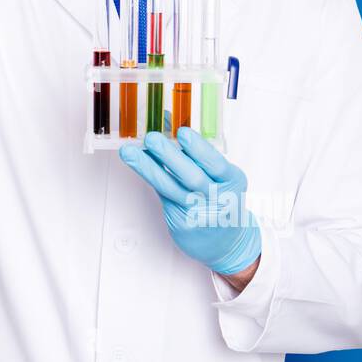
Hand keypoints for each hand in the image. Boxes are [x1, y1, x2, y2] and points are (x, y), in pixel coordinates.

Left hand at [119, 128, 261, 275]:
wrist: (225, 242)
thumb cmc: (221, 199)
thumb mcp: (219, 174)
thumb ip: (195, 150)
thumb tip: (167, 119)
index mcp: (231, 181)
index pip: (216, 164)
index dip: (199, 149)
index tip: (182, 133)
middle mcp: (217, 198)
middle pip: (192, 177)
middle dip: (169, 156)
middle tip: (151, 139)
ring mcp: (198, 213)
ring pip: (171, 188)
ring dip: (148, 168)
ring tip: (129, 152)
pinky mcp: (182, 223)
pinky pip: (163, 196)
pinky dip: (150, 177)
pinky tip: (138, 164)